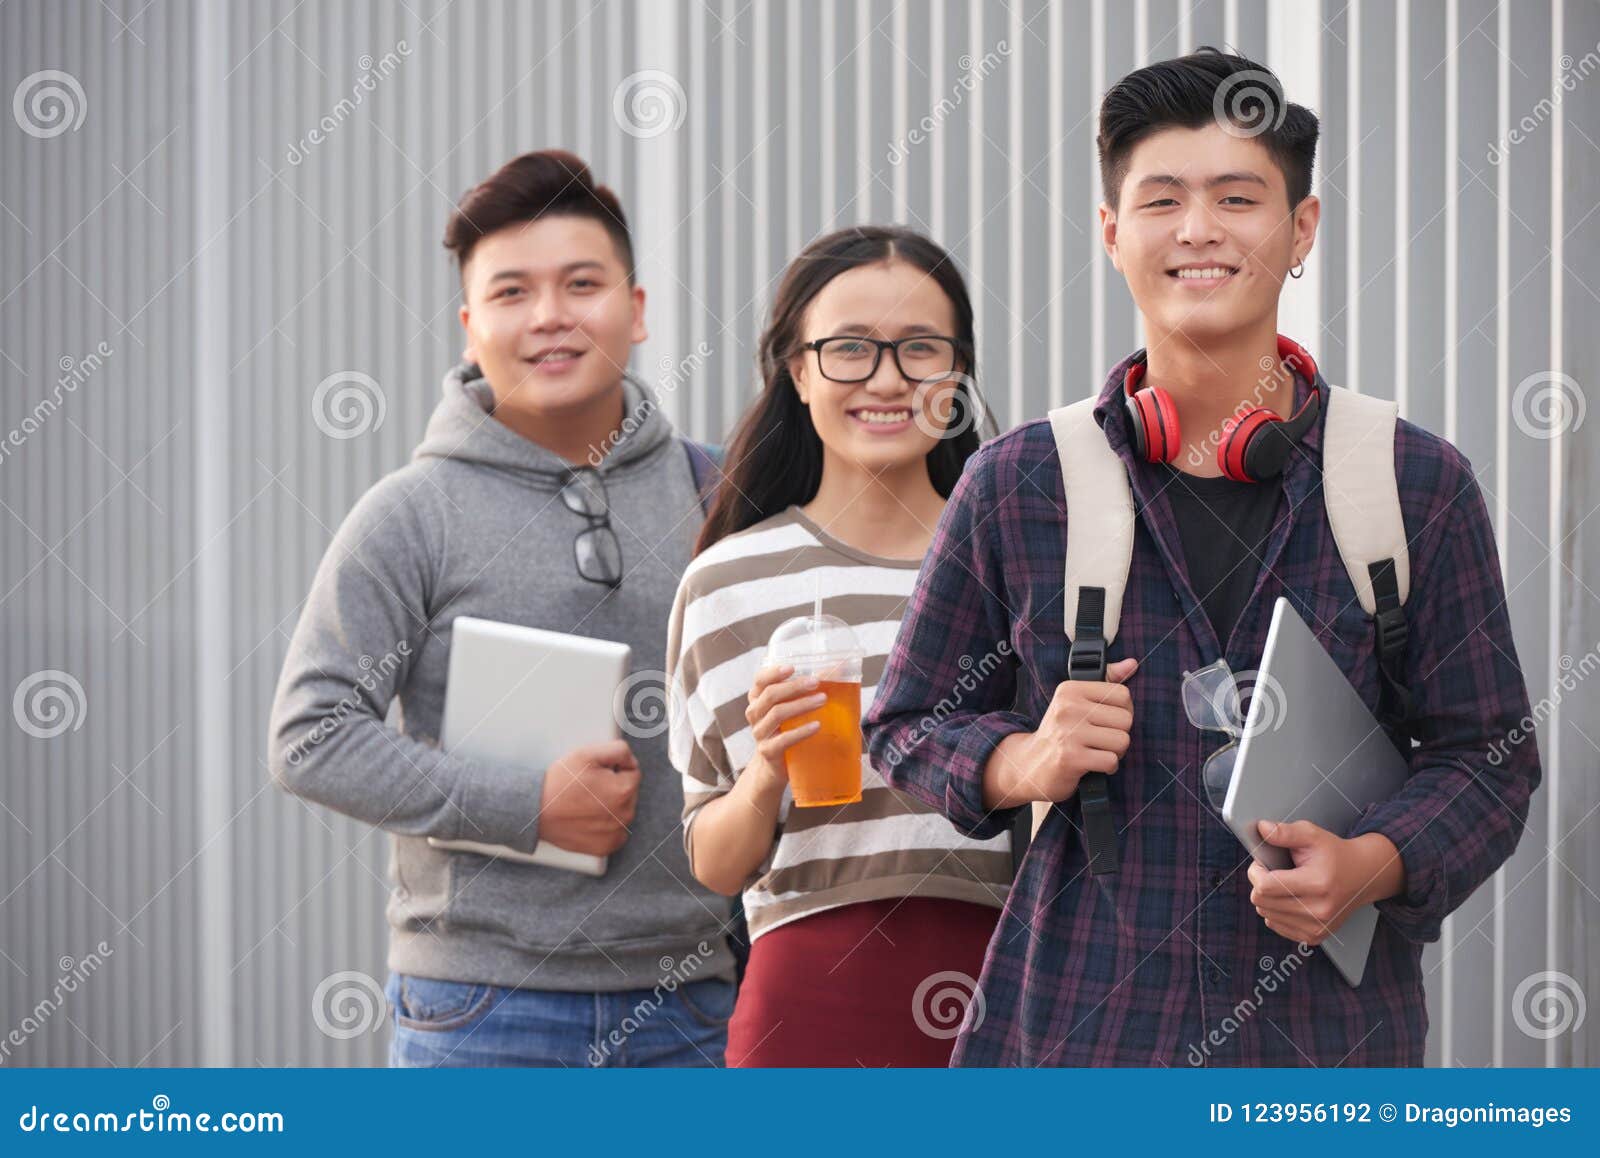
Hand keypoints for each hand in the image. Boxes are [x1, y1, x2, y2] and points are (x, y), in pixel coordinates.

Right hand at [537, 739, 640, 856]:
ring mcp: (615, 833)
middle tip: (588, 787)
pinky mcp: (605, 847)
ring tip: (585, 802)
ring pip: (622, 811)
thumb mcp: (587, 753)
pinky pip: (614, 832)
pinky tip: (587, 817)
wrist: (536, 811)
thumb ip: (618, 749)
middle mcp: (625, 815)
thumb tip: (630, 759)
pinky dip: (605, 825)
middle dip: (613, 786)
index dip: (614, 767)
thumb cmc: (560, 783)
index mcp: (624, 790)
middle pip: (628, 792)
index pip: (632, 771)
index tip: (595, 772)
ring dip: (610, 805)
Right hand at [741, 664, 827, 798]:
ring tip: (822, 700)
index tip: (792, 667)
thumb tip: (837, 669)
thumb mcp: (791, 708)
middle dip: (794, 687)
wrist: (774, 766)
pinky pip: (783, 739)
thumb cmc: (786, 729)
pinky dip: (801, 731)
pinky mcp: (768, 751)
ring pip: (777, 714)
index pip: (759, 680)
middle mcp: (754, 714)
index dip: (773, 672)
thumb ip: (806, 690)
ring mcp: (759, 733)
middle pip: (770, 695)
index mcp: (757, 699)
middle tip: (816, 683)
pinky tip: (816, 726)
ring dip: (801, 705)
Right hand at [984, 658, 1137, 808]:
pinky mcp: (1071, 758)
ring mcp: (1068, 732)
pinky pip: (1111, 761)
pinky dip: (1108, 768)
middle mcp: (1068, 707)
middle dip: (1119, 734)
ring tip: (1097, 751)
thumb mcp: (1076, 702)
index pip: (1122, 694)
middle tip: (1101, 740)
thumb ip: (1106, 681)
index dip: (1122, 711)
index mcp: (1070, 689)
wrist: (1029, 766)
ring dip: (1115, 752)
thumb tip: (1132, 664)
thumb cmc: (1060, 733)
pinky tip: (1093, 765)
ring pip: (1122, 741)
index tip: (1106, 720)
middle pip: (1126, 719)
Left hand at [1247, 820, 1405, 944]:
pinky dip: (1276, 912)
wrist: (1363, 876)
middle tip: (1273, 871)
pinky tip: (1290, 898)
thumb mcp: (1312, 835)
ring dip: (1268, 898)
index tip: (1261, 863)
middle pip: (1262, 903)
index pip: (1265, 887)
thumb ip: (1285, 832)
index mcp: (1317, 884)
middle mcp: (1318, 910)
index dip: (1255, 872)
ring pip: (1266, 915)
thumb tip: (1261, 828)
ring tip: (1285, 884)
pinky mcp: (1314, 936)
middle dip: (1260, 883)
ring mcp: (1317, 927)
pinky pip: (1275, 925)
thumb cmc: (1336, 854)